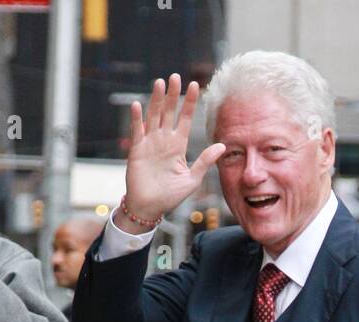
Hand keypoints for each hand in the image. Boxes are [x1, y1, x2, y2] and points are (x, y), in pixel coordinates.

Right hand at [125, 74, 225, 222]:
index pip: (185, 119)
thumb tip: (222, 146)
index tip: (196, 85)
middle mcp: (163, 140)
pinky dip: (137, 118)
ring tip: (160, 83)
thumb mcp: (192, 179)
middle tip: (176, 77)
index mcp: (177, 145)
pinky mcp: (136, 150)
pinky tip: (138, 105)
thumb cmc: (170, 196)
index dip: (189, 103)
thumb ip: (205, 161)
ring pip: (153, 116)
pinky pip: (137, 131)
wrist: (150, 208)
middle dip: (173, 95)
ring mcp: (149, 143)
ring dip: (156, 100)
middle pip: (169, 112)